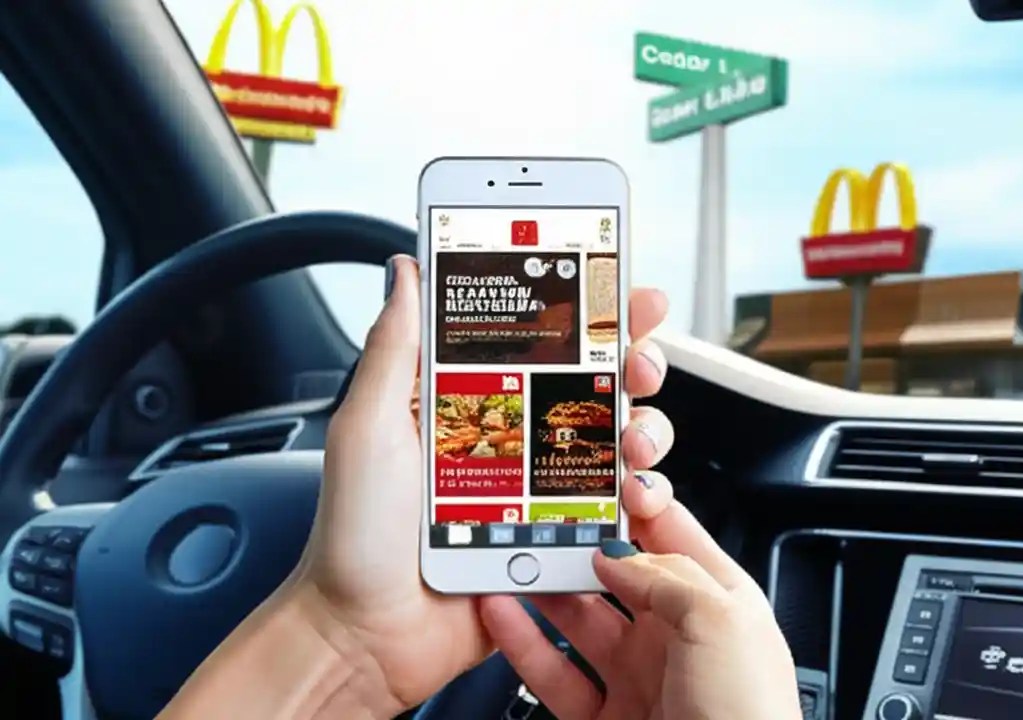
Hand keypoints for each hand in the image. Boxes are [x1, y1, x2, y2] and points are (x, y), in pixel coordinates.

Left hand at [290, 254, 677, 712]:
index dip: (585, 310)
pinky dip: (640, 496)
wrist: (366, 633)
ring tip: (632, 438)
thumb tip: (407, 270)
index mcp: (469, 400)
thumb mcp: (367, 425)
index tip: (618, 288)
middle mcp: (512, 438)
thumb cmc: (354, 535)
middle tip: (637, 361)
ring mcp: (539, 489)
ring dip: (644, 428)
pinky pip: (615, 509)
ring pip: (617, 441)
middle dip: (631, 362)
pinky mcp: (557, 538)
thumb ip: (395, 346)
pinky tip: (633, 491)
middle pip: (594, 383)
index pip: (538, 339)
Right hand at [478, 509, 803, 718]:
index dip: (634, 504)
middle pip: (617, 576)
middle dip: (577, 547)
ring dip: (543, 590)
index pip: (672, 535)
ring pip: (581, 620)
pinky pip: (556, 673)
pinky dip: (525, 643)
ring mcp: (641, 680)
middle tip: (535, 519)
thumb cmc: (748, 714)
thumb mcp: (719, 618)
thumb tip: (616, 553)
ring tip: (506, 558)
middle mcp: (679, 638)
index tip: (592, 478)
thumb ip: (663, 575)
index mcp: (721, 603)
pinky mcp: (606, 718)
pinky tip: (501, 614)